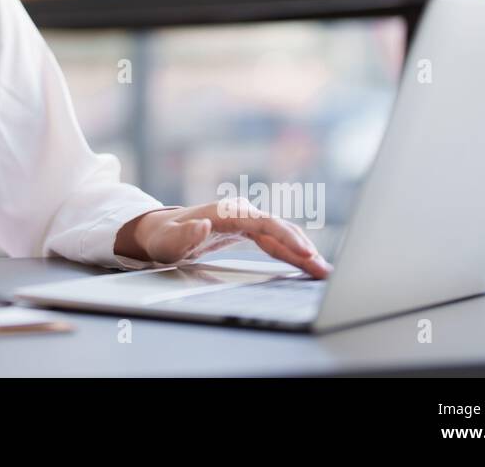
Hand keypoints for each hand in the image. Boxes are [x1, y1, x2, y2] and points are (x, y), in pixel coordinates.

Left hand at [115, 197, 331, 277]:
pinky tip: (307, 265)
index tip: (305, 252)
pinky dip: (292, 253)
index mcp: (227, 212)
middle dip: (303, 248)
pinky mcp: (248, 231)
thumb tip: (203, 225)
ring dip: (302, 252)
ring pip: (281, 235)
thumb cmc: (163, 236)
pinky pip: (275, 241)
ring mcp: (246, 220)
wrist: (160, 230)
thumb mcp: (168, 240)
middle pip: (279, 228)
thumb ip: (184, 235)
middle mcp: (241, 212)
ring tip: (323, 271)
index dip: (286, 237)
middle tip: (323, 270)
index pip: (265, 223)